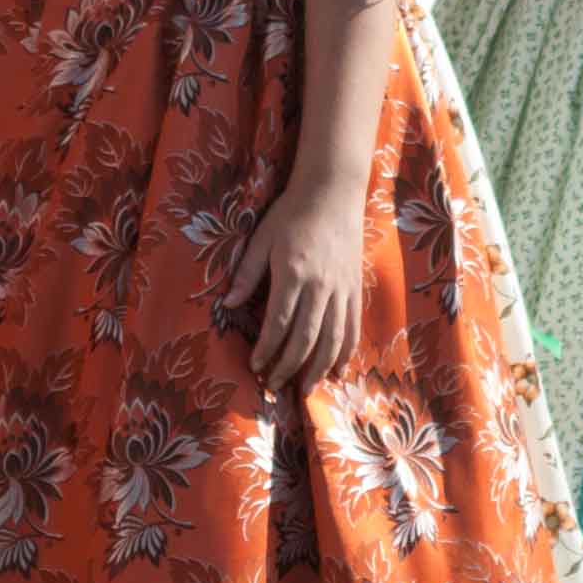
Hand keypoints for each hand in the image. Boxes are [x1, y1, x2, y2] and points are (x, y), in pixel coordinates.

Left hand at [223, 173, 364, 394]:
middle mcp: (320, 286)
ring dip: (318, 368)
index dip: (267, 350)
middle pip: (305, 338)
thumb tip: (227, 305)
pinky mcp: (355, 288)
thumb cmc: (291, 214)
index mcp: (293, 273)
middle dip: (288, 367)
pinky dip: (346, 352)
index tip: (255, 366)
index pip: (279, 323)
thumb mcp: (261, 239)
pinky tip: (338, 370)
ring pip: (332, 339)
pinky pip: (352, 327)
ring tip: (306, 389)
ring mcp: (341, 289)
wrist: (333, 193)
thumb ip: (247, 274)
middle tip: (274, 385)